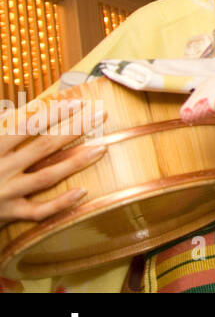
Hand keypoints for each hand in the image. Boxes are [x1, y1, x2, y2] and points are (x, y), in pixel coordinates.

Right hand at [0, 101, 107, 226]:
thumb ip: (1, 125)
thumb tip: (7, 108)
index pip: (27, 126)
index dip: (53, 113)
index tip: (78, 102)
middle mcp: (1, 169)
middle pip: (44, 146)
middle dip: (75, 128)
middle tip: (101, 115)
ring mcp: (6, 193)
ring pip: (47, 176)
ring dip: (76, 162)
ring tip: (102, 148)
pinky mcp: (8, 214)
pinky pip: (38, 211)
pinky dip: (60, 203)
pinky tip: (83, 192)